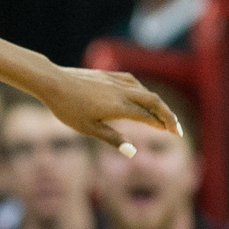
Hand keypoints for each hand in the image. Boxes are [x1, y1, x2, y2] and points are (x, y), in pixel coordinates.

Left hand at [37, 67, 180, 153]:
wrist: (53, 82)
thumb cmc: (68, 109)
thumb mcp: (89, 129)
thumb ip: (113, 139)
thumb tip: (133, 153)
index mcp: (120, 107)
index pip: (149, 116)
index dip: (163, 125)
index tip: (174, 133)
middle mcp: (123, 92)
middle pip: (154, 101)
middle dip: (167, 115)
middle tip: (175, 127)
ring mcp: (116, 81)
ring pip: (145, 91)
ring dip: (156, 103)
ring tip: (160, 115)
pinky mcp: (109, 75)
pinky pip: (134, 83)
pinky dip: (143, 92)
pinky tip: (141, 97)